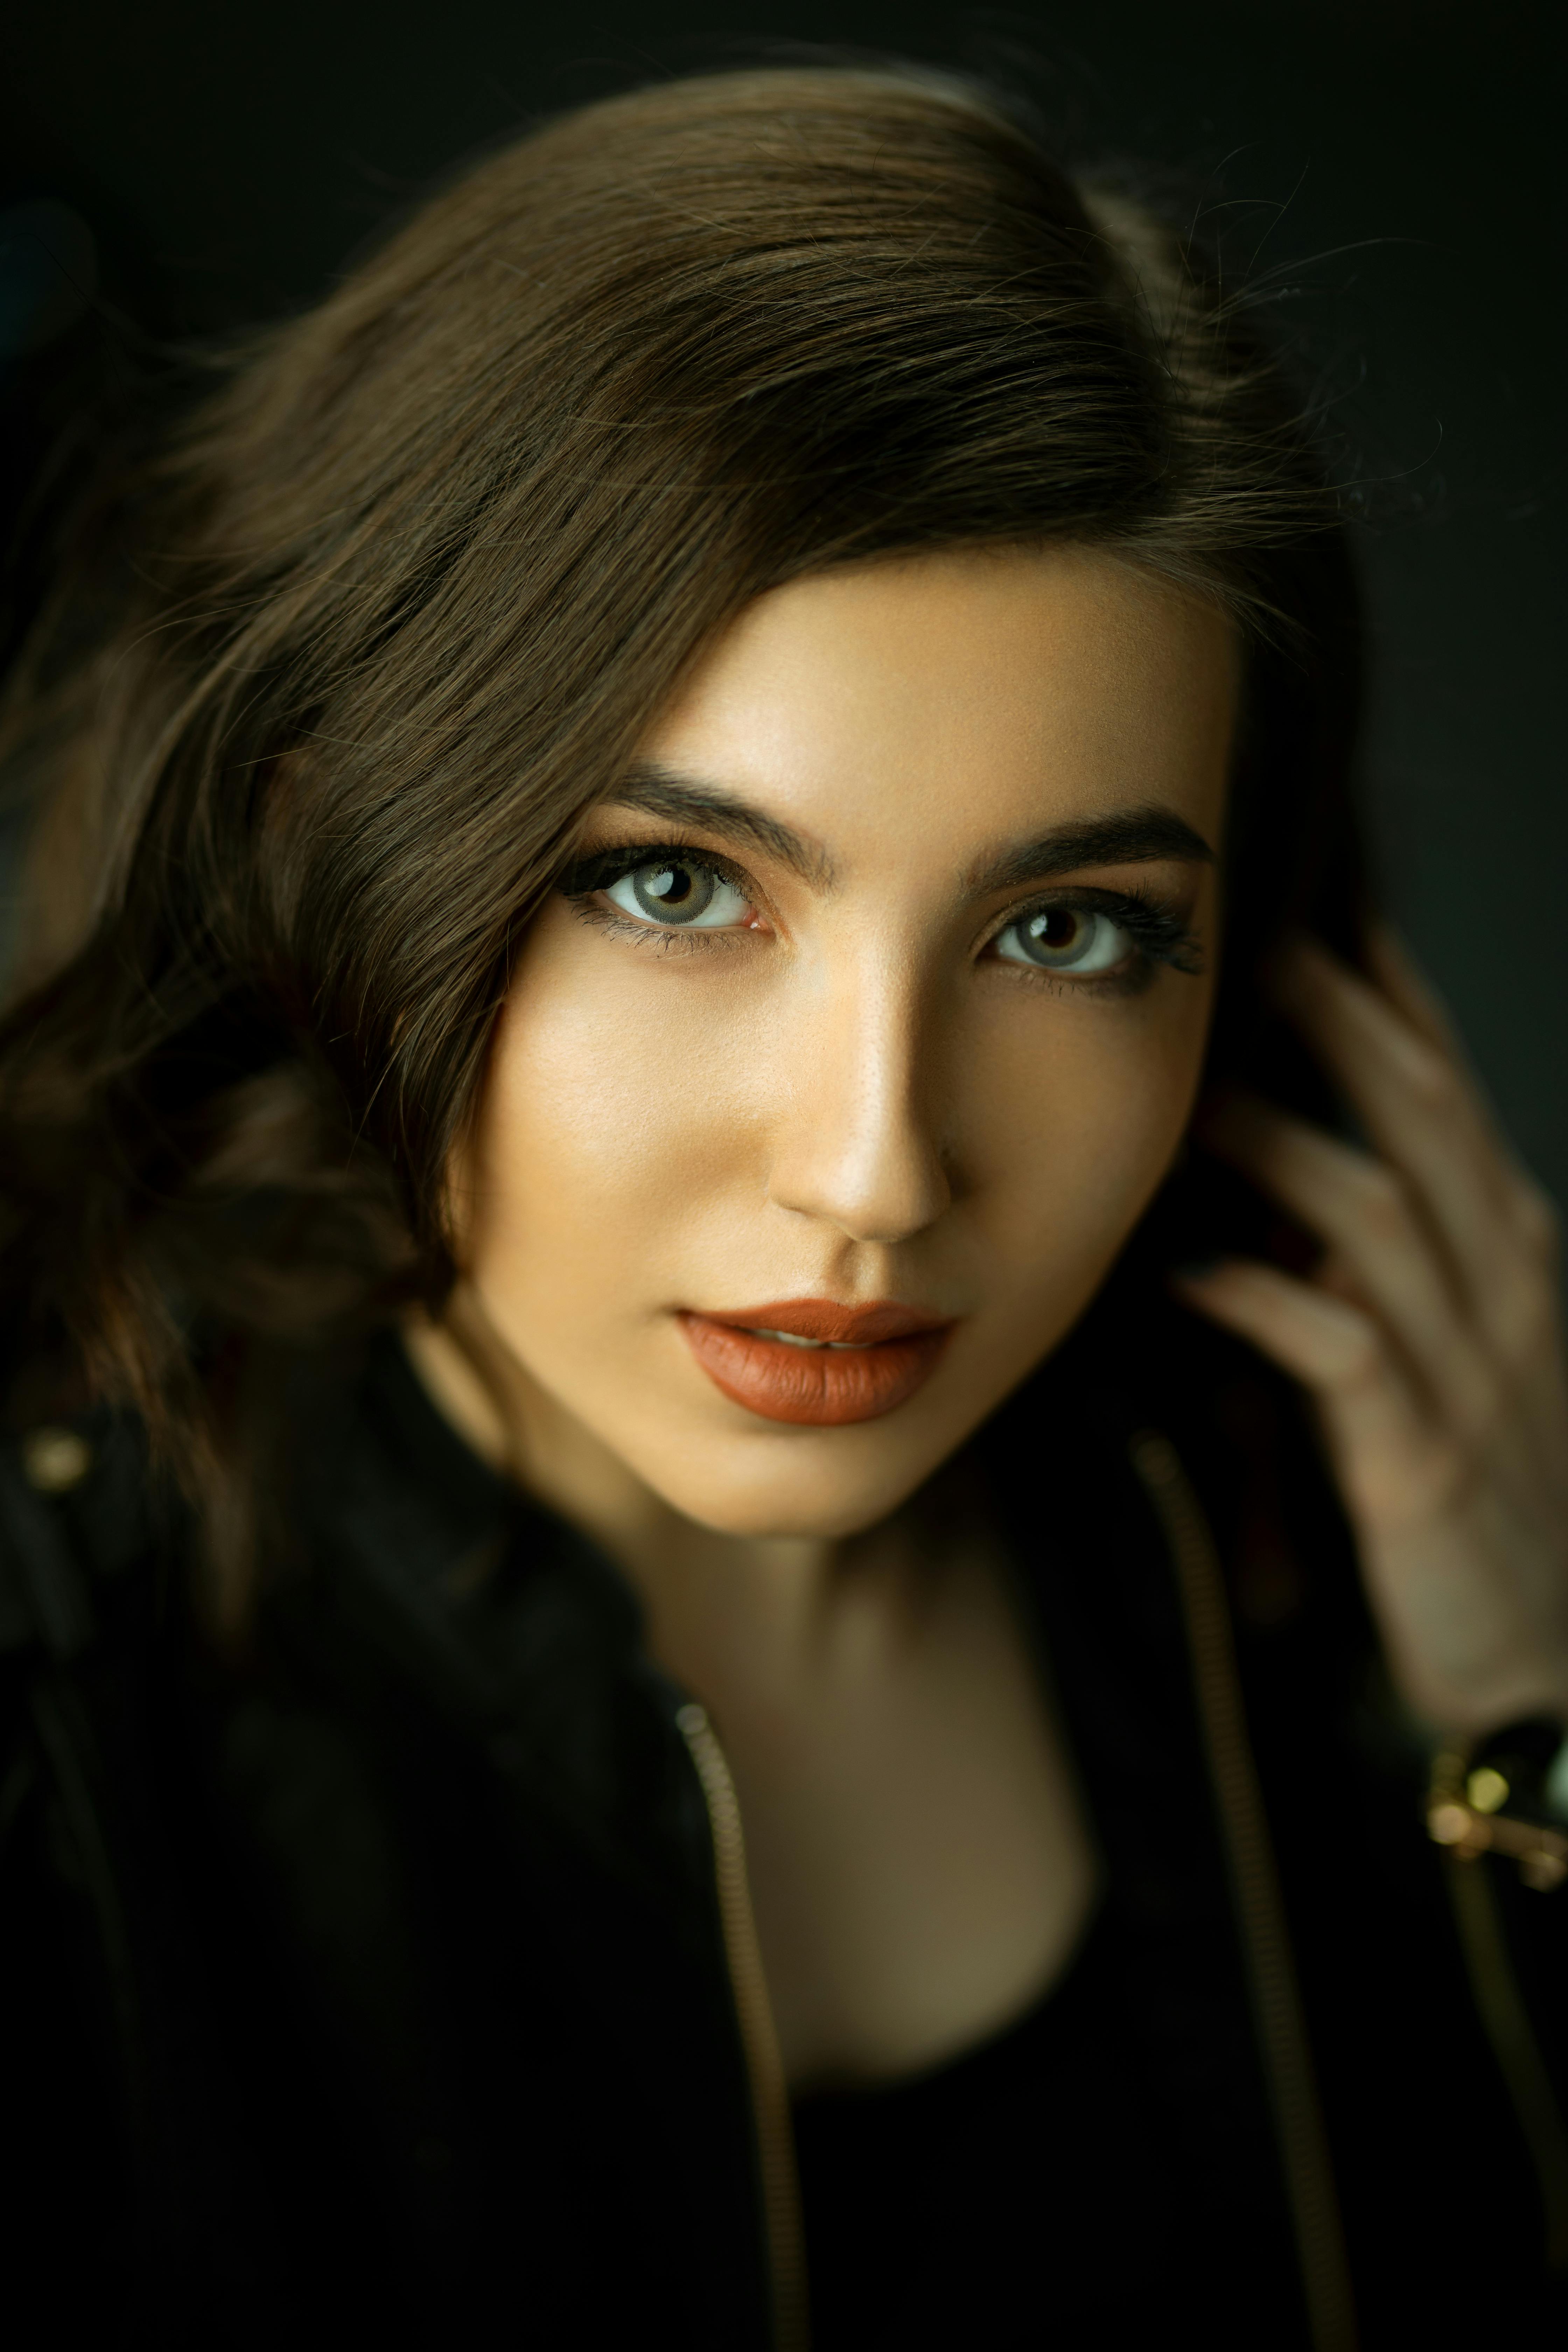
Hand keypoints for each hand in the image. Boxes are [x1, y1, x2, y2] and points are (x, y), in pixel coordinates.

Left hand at [1175, 927, 1567, 1736]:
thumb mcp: (1441, 1339)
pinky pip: (1343, 1353)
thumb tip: (1270, 1177)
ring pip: (1379, 1215)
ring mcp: (1473, 1367)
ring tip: (1194, 1086)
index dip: (1386, 982)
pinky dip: (1260, 1300)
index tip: (1319, 889)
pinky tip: (1183, 1268)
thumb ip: (1372, 1257)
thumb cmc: (1476, 1479)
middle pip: (1419, 1113)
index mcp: (1506, 1241)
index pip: (1442, 1080)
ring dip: (1283, 1143)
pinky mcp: (1423, 1460)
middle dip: (1339, 1014)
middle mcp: (1503, 1281)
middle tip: (1251, 926)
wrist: (1544, 1655)